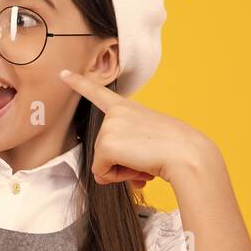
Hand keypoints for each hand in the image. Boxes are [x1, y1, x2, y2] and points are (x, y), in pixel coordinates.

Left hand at [58, 69, 210, 186]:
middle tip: (143, 160)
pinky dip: (116, 177)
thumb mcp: (145, 144)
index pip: (99, 93)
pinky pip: (101, 172)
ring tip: (143, 163)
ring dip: (120, 171)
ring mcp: (110, 126)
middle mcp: (115, 113)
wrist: (187, 155)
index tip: (63, 73)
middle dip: (119, 162)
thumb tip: (101, 175)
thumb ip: (122, 153)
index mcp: (127, 108)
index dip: (79, 83)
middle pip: (101, 148)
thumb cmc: (174, 151)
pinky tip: (137, 168)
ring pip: (101, 162)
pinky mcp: (107, 144)